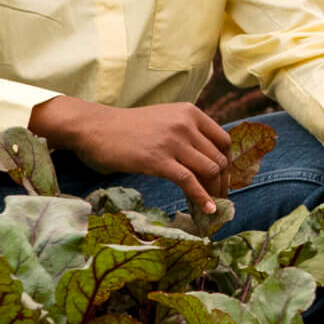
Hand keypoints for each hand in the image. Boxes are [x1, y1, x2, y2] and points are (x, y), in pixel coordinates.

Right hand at [30, 97, 230, 212]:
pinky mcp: (158, 160)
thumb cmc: (128, 128)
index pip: (224, 141)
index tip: (224, 181)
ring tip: (211, 207)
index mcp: (190, 112)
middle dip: (222, 182)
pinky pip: (190, 182)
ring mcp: (173, 141)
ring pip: (209, 170)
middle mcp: (186, 124)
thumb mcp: (164, 120)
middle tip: (219, 200)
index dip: (227, 164)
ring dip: (214, 192)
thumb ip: (186, 132)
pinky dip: (202, 198)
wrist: (96, 128)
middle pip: (219, 158)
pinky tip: (207, 210)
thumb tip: (209, 160)